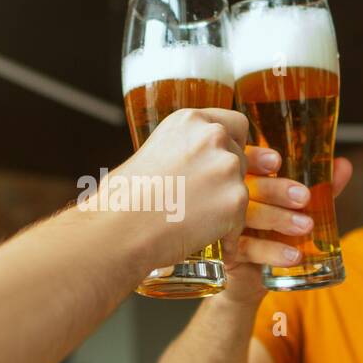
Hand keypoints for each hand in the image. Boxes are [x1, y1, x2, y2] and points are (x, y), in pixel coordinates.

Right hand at [105, 107, 250, 270]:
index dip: (231, 145)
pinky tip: (206, 241)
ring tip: (196, 224)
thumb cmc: (122, 199)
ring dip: (225, 206)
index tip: (219, 163)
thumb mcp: (149, 154)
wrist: (121, 229)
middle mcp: (212, 136)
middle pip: (240, 157)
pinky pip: (240, 221)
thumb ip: (178, 151)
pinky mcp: (235, 199)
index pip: (234, 124)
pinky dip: (227, 235)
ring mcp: (227, 167)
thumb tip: (187, 166)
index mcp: (189, 121)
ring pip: (241, 189)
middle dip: (225, 179)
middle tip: (200, 201)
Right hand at [222, 150, 352, 303]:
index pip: (244, 160)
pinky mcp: (226, 251)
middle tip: (303, 197)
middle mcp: (227, 199)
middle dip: (276, 190)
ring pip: (246, 216)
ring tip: (306, 226)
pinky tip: (294, 255)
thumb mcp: (297, 208)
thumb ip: (319, 189)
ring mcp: (223, 224)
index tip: (277, 161)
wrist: (250, 276)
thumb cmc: (272, 233)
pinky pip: (247, 249)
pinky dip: (272, 251)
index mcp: (242, 180)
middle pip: (247, 187)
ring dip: (278, 219)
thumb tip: (344, 166)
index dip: (257, 158)